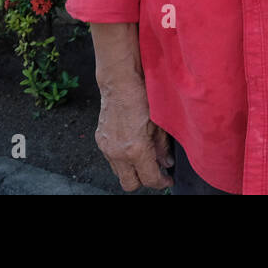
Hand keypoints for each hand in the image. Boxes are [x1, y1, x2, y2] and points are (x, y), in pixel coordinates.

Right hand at [95, 75, 173, 191]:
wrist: (120, 83)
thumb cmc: (142, 97)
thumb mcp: (160, 124)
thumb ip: (163, 147)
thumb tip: (166, 163)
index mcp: (136, 150)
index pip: (149, 179)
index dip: (161, 182)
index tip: (167, 180)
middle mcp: (118, 153)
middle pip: (130, 184)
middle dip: (144, 181)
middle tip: (156, 172)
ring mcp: (106, 148)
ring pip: (119, 173)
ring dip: (132, 171)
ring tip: (145, 158)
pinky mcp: (100, 141)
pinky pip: (111, 160)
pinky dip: (122, 159)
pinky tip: (132, 147)